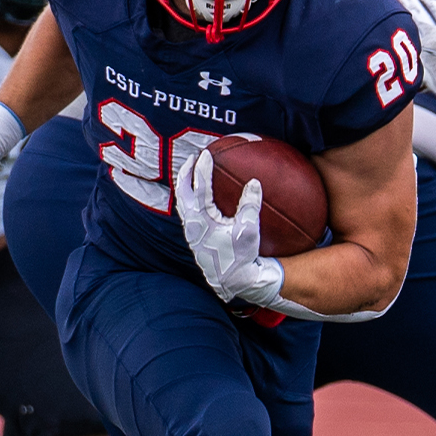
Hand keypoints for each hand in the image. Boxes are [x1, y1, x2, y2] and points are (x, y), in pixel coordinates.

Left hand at [173, 149, 283, 305]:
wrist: (232, 281)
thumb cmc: (241, 257)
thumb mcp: (248, 231)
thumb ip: (250, 205)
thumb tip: (254, 182)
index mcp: (201, 220)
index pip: (199, 187)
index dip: (202, 168)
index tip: (206, 153)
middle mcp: (191, 224)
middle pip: (182, 192)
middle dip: (186, 172)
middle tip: (193, 157)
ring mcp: (190, 232)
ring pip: (182, 202)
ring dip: (186, 185)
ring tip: (192, 173)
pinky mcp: (194, 238)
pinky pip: (187, 212)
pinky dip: (190, 199)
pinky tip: (201, 198)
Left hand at [400, 0, 435, 106]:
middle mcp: (433, 37)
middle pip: (418, 14)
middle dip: (411, 1)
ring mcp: (424, 53)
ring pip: (408, 32)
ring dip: (403, 21)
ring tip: (395, 14)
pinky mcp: (419, 70)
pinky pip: (406, 59)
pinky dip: (400, 53)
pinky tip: (393, 49)